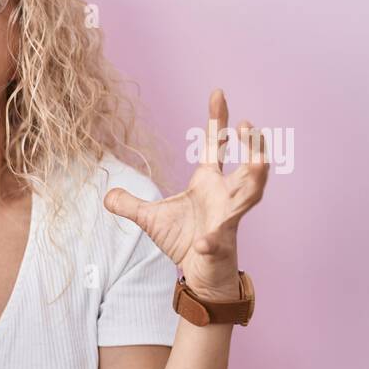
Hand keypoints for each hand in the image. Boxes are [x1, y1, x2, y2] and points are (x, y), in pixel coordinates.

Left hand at [103, 88, 268, 301]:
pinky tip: (204, 242)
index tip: (217, 93)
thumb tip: (107, 194)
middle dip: (251, 144)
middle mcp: (225, 196)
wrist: (200, 275)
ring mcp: (227, 219)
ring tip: (260, 163)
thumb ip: (130, 204)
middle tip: (248, 124)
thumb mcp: (149, 219)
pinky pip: (217, 241)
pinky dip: (210, 242)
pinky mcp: (221, 246)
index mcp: (208, 183)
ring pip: (250, 195)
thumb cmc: (184, 241)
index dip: (217, 119)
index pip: (216, 145)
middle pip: (246, 164)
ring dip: (256, 179)